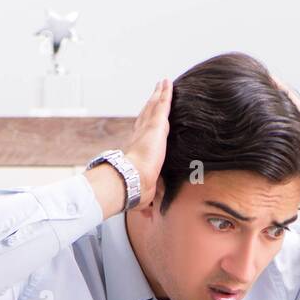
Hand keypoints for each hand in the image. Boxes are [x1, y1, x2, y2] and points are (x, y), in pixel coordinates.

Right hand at [124, 78, 171, 206]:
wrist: (132, 180)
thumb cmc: (135, 189)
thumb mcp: (146, 195)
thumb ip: (148, 203)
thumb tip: (150, 218)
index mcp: (139, 152)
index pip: (144, 136)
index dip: (146, 128)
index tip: (148, 123)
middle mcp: (141, 137)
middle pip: (148, 116)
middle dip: (152, 105)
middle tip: (156, 94)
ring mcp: (147, 129)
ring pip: (154, 107)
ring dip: (158, 95)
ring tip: (163, 84)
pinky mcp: (155, 124)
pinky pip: (162, 104)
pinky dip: (164, 93)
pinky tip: (167, 82)